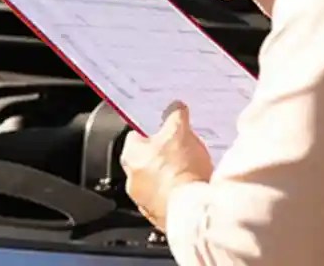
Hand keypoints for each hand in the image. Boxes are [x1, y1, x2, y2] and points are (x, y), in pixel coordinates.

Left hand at [120, 102, 212, 228]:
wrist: (193, 209)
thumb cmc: (180, 170)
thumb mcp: (180, 132)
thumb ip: (175, 115)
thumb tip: (175, 107)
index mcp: (130, 154)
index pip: (136, 134)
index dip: (154, 129)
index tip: (167, 128)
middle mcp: (131, 179)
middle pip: (147, 158)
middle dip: (163, 153)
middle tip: (182, 148)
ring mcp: (143, 200)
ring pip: (156, 180)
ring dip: (169, 175)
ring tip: (190, 170)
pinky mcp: (158, 216)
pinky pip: (165, 199)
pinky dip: (175, 194)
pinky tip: (190, 188)